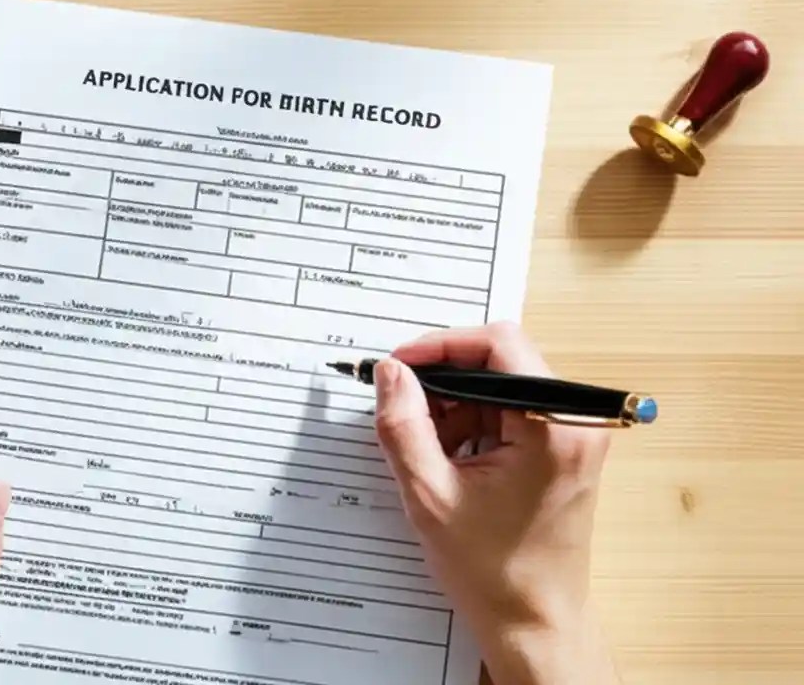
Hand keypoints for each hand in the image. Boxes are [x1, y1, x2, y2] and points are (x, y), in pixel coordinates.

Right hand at [374, 323, 620, 684]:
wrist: (534, 620)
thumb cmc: (491, 570)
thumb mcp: (429, 494)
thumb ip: (403, 425)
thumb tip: (390, 373)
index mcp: (553, 426)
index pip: (499, 344)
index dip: (441, 345)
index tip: (399, 365)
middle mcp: (575, 421)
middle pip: (501, 360)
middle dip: (444, 378)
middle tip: (402, 405)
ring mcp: (574, 434)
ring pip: (502, 384)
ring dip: (456, 403)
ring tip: (425, 445)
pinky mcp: (564, 448)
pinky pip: (512, 410)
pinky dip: (473, 421)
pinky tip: (448, 457)